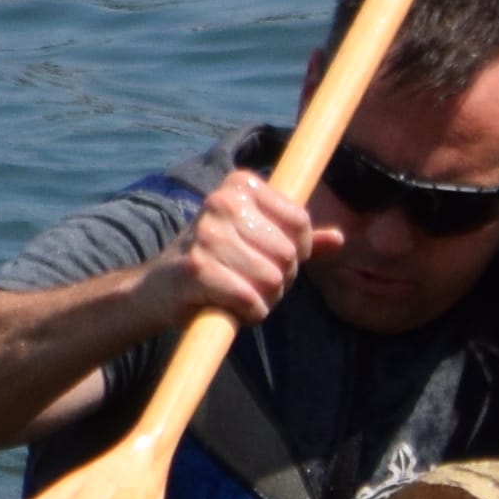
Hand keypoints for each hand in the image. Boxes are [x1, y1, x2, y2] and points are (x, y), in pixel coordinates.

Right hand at [135, 167, 333, 331]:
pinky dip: (249, 313)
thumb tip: (340, 238)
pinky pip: (250, 299)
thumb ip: (297, 239)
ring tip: (238, 292)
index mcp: (241, 185)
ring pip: (272, 279)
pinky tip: (229, 306)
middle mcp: (222, 201)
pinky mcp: (197, 268)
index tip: (275, 259)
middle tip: (251, 281)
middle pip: (289, 253)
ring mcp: (207, 233)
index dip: (299, 250)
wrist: (158, 290)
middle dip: (280, 279)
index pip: (300, 221)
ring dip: (264, 298)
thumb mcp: (257, 241)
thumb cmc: (216, 262)